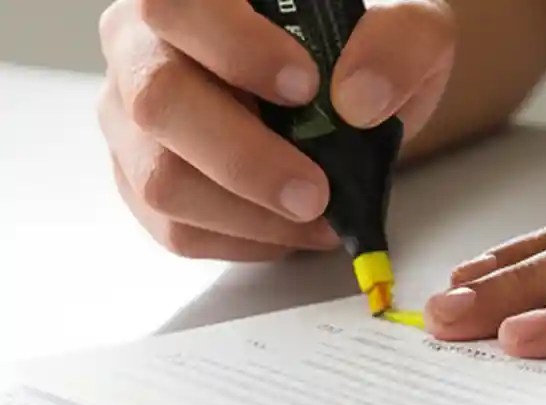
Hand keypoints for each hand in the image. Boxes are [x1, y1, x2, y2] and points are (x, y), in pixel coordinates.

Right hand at [98, 0, 454, 260]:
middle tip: (314, 190)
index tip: (306, 87)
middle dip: (243, 158)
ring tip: (317, 215)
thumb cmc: (364, 51)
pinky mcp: (146, 183)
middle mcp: (144, 47)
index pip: (177, 6)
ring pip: (161, 180)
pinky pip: (178, 229)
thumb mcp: (410, 30)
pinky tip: (293, 229)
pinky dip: (246, 240)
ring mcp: (134, 120)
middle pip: (157, 101)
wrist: (360, 96)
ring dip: (249, 213)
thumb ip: (398, 43)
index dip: (234, 48)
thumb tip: (357, 99)